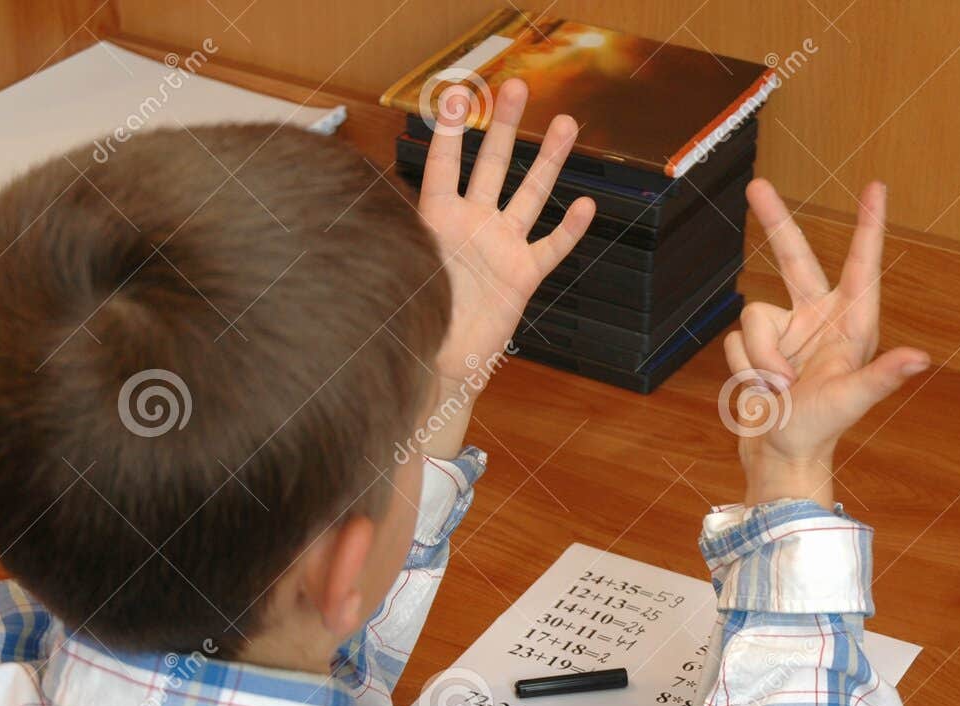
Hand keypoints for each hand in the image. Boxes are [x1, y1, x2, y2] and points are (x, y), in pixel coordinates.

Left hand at [417, 78, 594, 400]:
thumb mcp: (401, 271)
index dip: (450, 129)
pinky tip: (585, 205)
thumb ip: (400, 241)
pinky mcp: (523, 276)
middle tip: (516, 86)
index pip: (444, 164)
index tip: (457, 93)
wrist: (437, 364)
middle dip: (504, 124)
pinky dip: (569, 229)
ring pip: (530, 194)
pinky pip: (551, 247)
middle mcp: (473, 225)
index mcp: (437, 219)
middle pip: (492, 164)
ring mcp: (501, 247)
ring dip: (549, 160)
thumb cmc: (412, 317)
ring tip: (565, 124)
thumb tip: (374, 214)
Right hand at [723, 179, 927, 506]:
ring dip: (759, 355)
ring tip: (779, 389)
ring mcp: (786, 332)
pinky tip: (761, 391)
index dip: (868, 224)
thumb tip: (920, 359)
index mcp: (851, 324)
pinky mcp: (759, 347)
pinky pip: (737, 338)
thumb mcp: (851, 401)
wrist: (780, 458)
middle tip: (756, 185)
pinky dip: (744, 366)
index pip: (861, 264)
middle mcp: (818, 320)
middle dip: (774, 221)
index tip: (875, 187)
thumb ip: (882, 376)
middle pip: (792, 258)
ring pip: (753, 314)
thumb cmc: (821, 431)